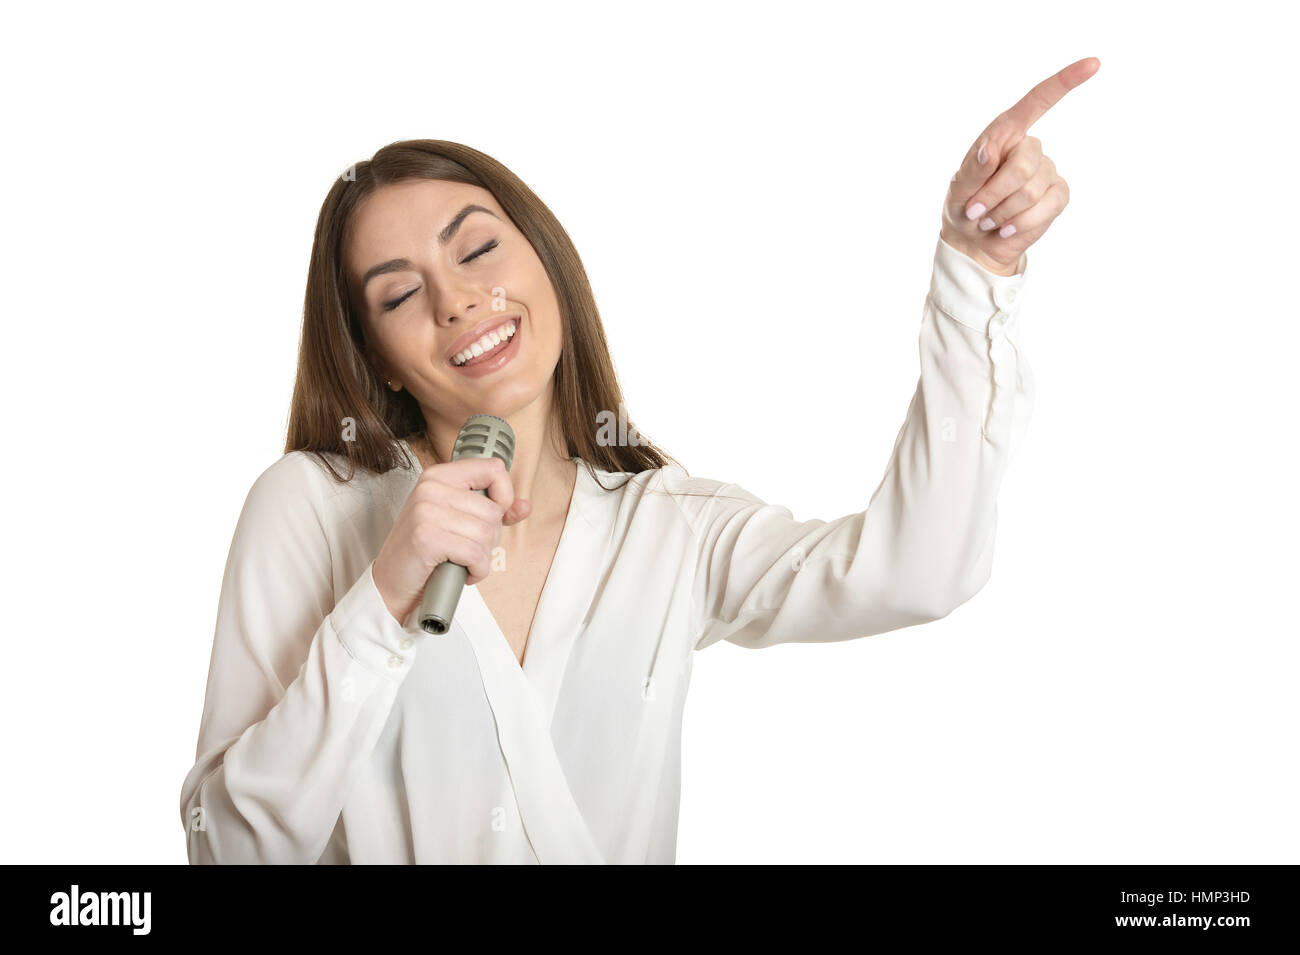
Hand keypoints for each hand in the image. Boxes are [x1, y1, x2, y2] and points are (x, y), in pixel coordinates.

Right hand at [371, 456, 531, 623]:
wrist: (392, 583)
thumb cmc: (426, 552)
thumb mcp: (459, 522)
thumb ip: (494, 511)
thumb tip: (525, 506)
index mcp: (439, 475)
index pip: (494, 468)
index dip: (503, 496)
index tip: (492, 515)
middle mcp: (431, 488)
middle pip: (493, 510)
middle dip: (489, 538)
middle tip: (467, 548)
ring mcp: (426, 511)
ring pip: (486, 533)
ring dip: (482, 556)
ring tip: (462, 560)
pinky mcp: (426, 537)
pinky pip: (475, 554)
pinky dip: (477, 570)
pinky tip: (462, 572)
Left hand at [940, 56, 1099, 275]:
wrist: (975, 242)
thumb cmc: (964, 207)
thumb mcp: (958, 189)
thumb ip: (972, 170)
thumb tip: (988, 151)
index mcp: (1006, 133)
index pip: (1037, 101)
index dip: (1065, 82)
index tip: (1094, 63)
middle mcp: (1029, 147)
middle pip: (1022, 166)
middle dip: (995, 193)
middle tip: (976, 210)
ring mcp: (1047, 170)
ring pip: (1031, 191)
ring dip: (1003, 212)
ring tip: (990, 219)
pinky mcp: (1057, 194)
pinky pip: (1045, 207)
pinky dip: (1021, 223)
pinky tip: (1007, 227)